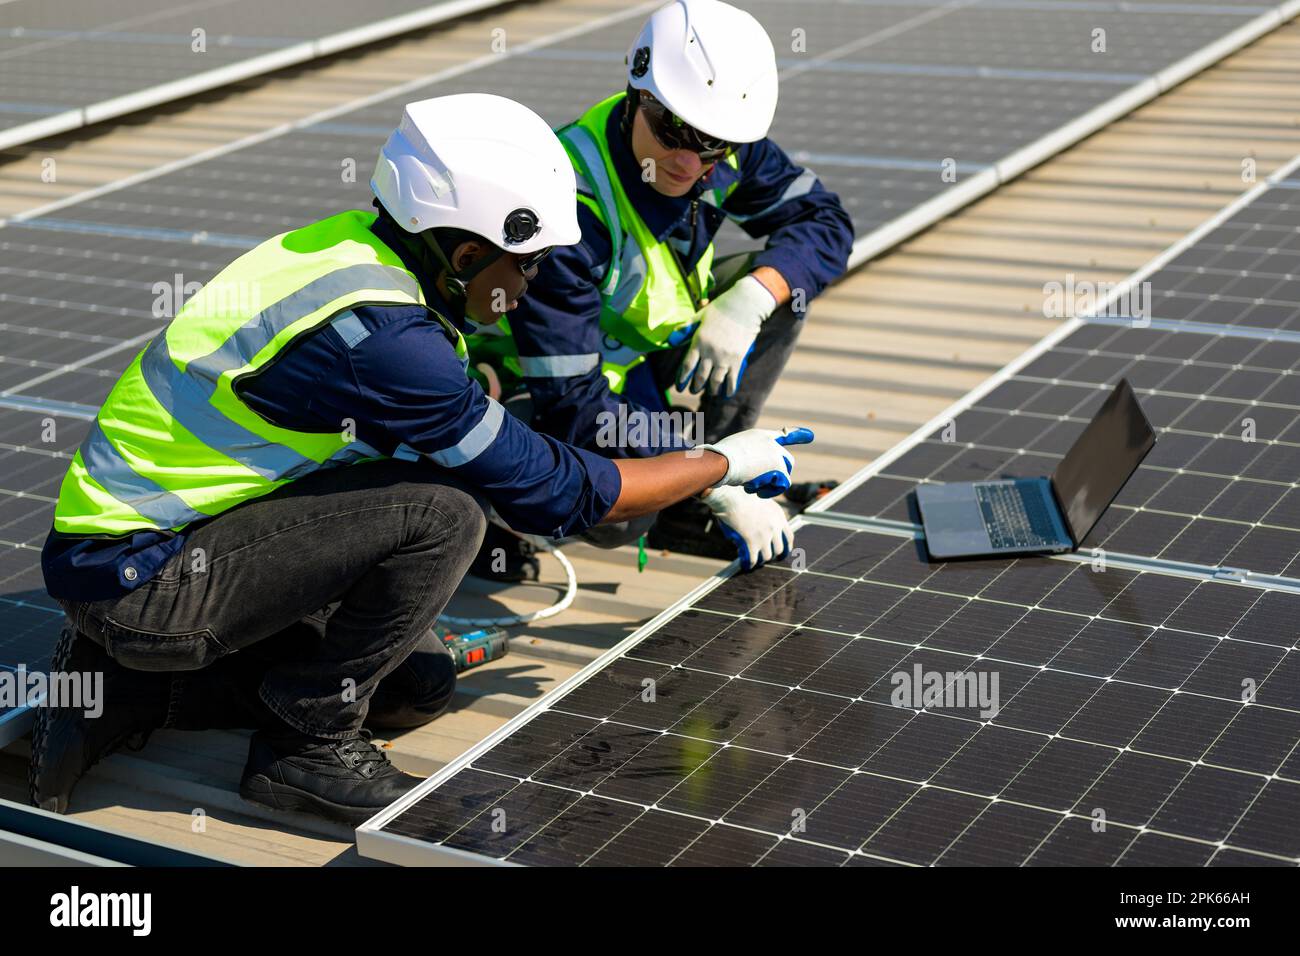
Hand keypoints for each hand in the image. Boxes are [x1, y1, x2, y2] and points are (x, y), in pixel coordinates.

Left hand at [676, 275, 775, 397]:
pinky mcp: (738, 359)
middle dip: (695, 386)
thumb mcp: (700, 316)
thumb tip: (671, 340)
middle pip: (700, 377)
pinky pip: (732, 379)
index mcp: (698, 342)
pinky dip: (728, 389)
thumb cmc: (721, 308)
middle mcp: (710, 352)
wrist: (745, 305)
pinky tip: (726, 393)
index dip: (682, 378)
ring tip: (710, 392)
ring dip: (711, 390)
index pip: (687, 366)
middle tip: (694, 390)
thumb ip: (686, 328)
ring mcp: (725, 357)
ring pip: (715, 381)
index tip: (680, 386)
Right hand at [696, 426, 813, 497]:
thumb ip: (742, 459)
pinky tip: (754, 490)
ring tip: (751, 487)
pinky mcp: (779, 468)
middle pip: (787, 461)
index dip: (797, 435)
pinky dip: (769, 492)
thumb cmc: (715, 461)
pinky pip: (782, 485)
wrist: (719, 462)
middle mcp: (771, 442)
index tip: (811, 435)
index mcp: (758, 436)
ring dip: (769, 486)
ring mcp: (776, 454)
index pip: (782, 435)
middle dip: (779, 476)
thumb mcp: (728, 455)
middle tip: (762, 487)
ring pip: (784, 476)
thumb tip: (732, 475)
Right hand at [703, 486, 792, 570]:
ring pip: (767, 556)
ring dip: (761, 560)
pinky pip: (753, 558)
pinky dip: (750, 564)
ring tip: (755, 561)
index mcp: (779, 516)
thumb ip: (765, 514)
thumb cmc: (740, 495)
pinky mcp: (752, 541)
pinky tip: (746, 565)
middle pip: (779, 549)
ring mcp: (764, 535)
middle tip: (768, 558)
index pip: (789, 536)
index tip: (783, 551)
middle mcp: (774, 527)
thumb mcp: (761, 502)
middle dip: (774, 556)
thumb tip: (762, 528)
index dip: (787, 547)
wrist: (730, 496)